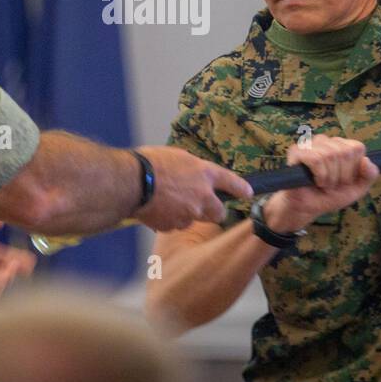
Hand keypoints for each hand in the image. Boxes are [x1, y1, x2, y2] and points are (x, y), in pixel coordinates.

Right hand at [131, 145, 253, 232]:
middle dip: (212, 211)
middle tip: (201, 206)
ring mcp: (188, 213)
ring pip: (193, 218)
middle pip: (218, 212)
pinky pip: (174, 224)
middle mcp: (202, 196)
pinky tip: (156, 209)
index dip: (241, 188)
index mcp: (204, 174)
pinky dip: (168, 219)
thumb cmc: (150, 163)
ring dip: (185, 213)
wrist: (132, 182)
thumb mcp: (177, 156)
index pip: (231, 182)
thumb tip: (192, 175)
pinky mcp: (173, 225)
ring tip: (167, 202)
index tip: (247, 193)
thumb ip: (190, 168)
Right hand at [265, 135, 378, 234]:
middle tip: (332, 183)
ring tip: (323, 183)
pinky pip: (316, 159)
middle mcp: (326, 141)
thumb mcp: (357, 189)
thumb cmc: (330, 196)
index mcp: (341, 146)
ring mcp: (310, 144)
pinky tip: (314, 181)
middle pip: (344, 152)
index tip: (345, 179)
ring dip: (329, 177)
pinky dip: (320, 175)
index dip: (353, 169)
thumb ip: (369, 175)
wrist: (307, 208)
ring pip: (330, 155)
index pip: (357, 148)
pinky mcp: (296, 151)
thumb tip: (366, 160)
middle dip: (341, 175)